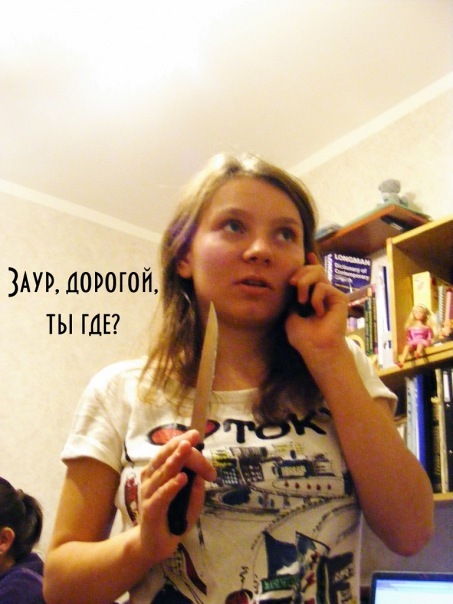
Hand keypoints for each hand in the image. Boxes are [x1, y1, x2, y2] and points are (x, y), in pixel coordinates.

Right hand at [138, 430, 215, 563]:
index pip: (169, 452)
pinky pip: (162, 495)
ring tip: (186, 449)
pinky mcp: (150, 510)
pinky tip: (181, 478)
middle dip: (179, 445)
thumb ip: (196, 488)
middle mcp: (150, 479)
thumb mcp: (189, 501)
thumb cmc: (172, 518)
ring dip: (175, 460)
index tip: (196, 435)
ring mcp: (149, 494)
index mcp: (157, 473)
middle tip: (192, 436)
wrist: (154, 545)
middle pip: (164, 458)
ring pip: (163, 473)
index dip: (181, 442)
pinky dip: (171, 486)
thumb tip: (203, 473)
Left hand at [285, 252, 348, 363]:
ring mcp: (331, 295)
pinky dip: (316, 298)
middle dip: (300, 272)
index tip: (308, 254)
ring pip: (318, 272)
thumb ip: (293, 298)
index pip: (313, 276)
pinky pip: (323, 286)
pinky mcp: (339, 297)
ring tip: (302, 301)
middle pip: (313, 269)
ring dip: (304, 283)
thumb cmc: (303, 336)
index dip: (311, 264)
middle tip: (292, 284)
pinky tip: (318, 313)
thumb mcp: (291, 314)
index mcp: (312, 296)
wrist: (316, 348)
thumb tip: (294, 282)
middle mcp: (323, 294)